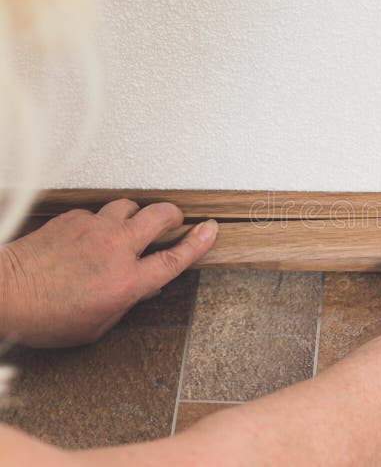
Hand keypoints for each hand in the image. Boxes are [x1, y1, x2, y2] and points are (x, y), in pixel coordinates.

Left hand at [0, 200, 217, 347]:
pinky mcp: (73, 219)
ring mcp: (94, 229)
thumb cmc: (44, 316)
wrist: (4, 293)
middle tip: (173, 221)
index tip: (209, 231)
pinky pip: (97, 212)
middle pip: (160, 215)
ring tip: (131, 226)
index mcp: (126, 281)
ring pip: (130, 206)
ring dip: (136, 215)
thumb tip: (142, 287)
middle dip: (173, 216)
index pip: (174, 258)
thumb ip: (125, 303)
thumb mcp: (96, 326)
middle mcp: (116, 249)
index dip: (198, 243)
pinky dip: (101, 221)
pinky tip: (91, 236)